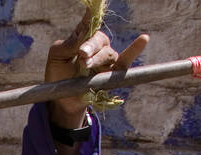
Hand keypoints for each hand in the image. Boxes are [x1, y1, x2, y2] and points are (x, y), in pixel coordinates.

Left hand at [45, 10, 148, 127]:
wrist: (63, 98)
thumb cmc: (59, 74)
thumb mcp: (57, 57)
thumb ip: (67, 44)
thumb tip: (83, 37)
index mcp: (83, 36)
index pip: (90, 22)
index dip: (92, 13)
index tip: (93, 4)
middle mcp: (97, 45)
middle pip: (99, 40)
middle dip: (90, 47)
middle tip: (81, 56)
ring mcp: (107, 58)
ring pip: (108, 53)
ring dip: (97, 59)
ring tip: (85, 65)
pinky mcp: (113, 72)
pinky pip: (126, 60)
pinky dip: (135, 50)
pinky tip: (143, 39)